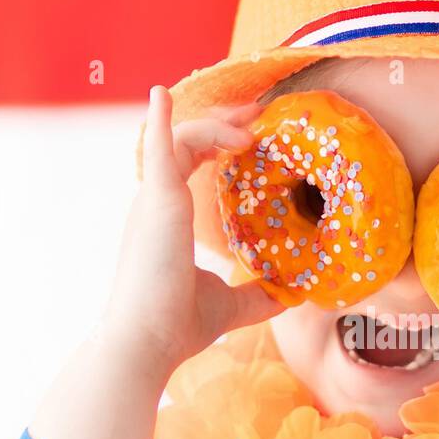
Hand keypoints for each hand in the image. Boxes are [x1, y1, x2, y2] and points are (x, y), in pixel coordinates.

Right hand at [101, 85, 282, 385]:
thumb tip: (290, 295)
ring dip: (213, 125)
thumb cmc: (178, 325)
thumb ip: (256, 294)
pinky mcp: (157, 203)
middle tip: (258, 114)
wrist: (147, 343)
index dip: (216, 144)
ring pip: (178, 140)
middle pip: (185, 143)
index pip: (188, 165)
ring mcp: (153, 202)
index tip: (250, 135)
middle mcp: (156, 205)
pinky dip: (161, 120)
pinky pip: (158, 148)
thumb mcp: (230, 304)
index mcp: (168, 221)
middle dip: (221, 123)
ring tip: (248, 128)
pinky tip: (162, 96)